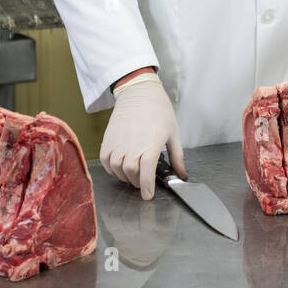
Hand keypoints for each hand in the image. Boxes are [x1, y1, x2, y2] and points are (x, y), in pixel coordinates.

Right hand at [101, 73, 185, 199]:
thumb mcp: (173, 133)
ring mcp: (118, 142)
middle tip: (143, 182)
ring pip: (117, 169)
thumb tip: (182, 175)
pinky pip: (106, 161)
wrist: (139, 92)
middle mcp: (133, 144)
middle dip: (138, 182)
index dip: (147, 186)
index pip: (147, 171)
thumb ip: (177, 156)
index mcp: (152, 143)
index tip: (148, 195)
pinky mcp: (108, 139)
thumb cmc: (158, 110)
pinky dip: (111, 168)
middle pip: (131, 173)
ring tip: (132, 174)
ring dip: (125, 176)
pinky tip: (119, 167)